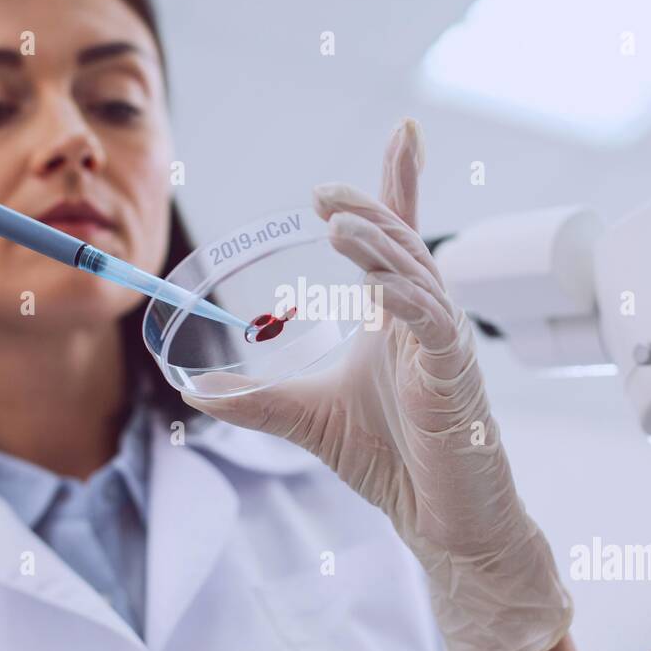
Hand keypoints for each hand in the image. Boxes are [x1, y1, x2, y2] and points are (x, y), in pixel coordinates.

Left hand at [182, 119, 572, 650]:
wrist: (438, 520)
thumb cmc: (389, 460)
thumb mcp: (307, 418)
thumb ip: (256, 401)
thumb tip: (193, 391)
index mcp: (397, 315)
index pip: (400, 236)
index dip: (402, 182)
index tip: (404, 131)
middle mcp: (426, 318)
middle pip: (402, 243)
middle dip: (369, 208)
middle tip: (322, 194)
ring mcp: (446, 344)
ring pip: (416, 275)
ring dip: (379, 245)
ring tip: (335, 223)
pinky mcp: (457, 376)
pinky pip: (435, 327)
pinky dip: (408, 302)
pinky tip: (380, 287)